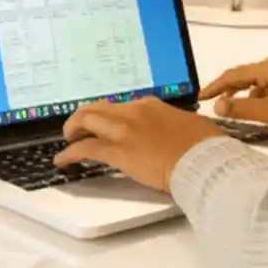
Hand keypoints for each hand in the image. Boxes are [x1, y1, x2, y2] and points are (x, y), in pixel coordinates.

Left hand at [53, 98, 225, 191]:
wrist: (205, 161)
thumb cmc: (205, 147)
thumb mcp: (190, 125)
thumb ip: (174, 124)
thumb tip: (174, 130)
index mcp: (151, 105)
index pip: (121, 106)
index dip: (109, 114)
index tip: (106, 122)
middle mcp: (133, 112)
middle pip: (97, 108)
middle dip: (83, 117)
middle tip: (78, 128)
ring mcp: (124, 130)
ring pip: (86, 121)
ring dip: (73, 129)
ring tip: (69, 140)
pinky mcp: (118, 152)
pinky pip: (86, 149)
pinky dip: (70, 153)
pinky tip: (63, 160)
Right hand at [200, 60, 267, 141]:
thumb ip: (241, 108)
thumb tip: (217, 105)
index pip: (234, 74)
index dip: (215, 85)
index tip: (199, 97)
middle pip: (244, 76)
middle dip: (226, 89)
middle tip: (210, 103)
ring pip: (256, 85)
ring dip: (242, 96)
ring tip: (231, 111)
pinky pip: (267, 91)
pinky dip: (256, 100)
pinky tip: (256, 113)